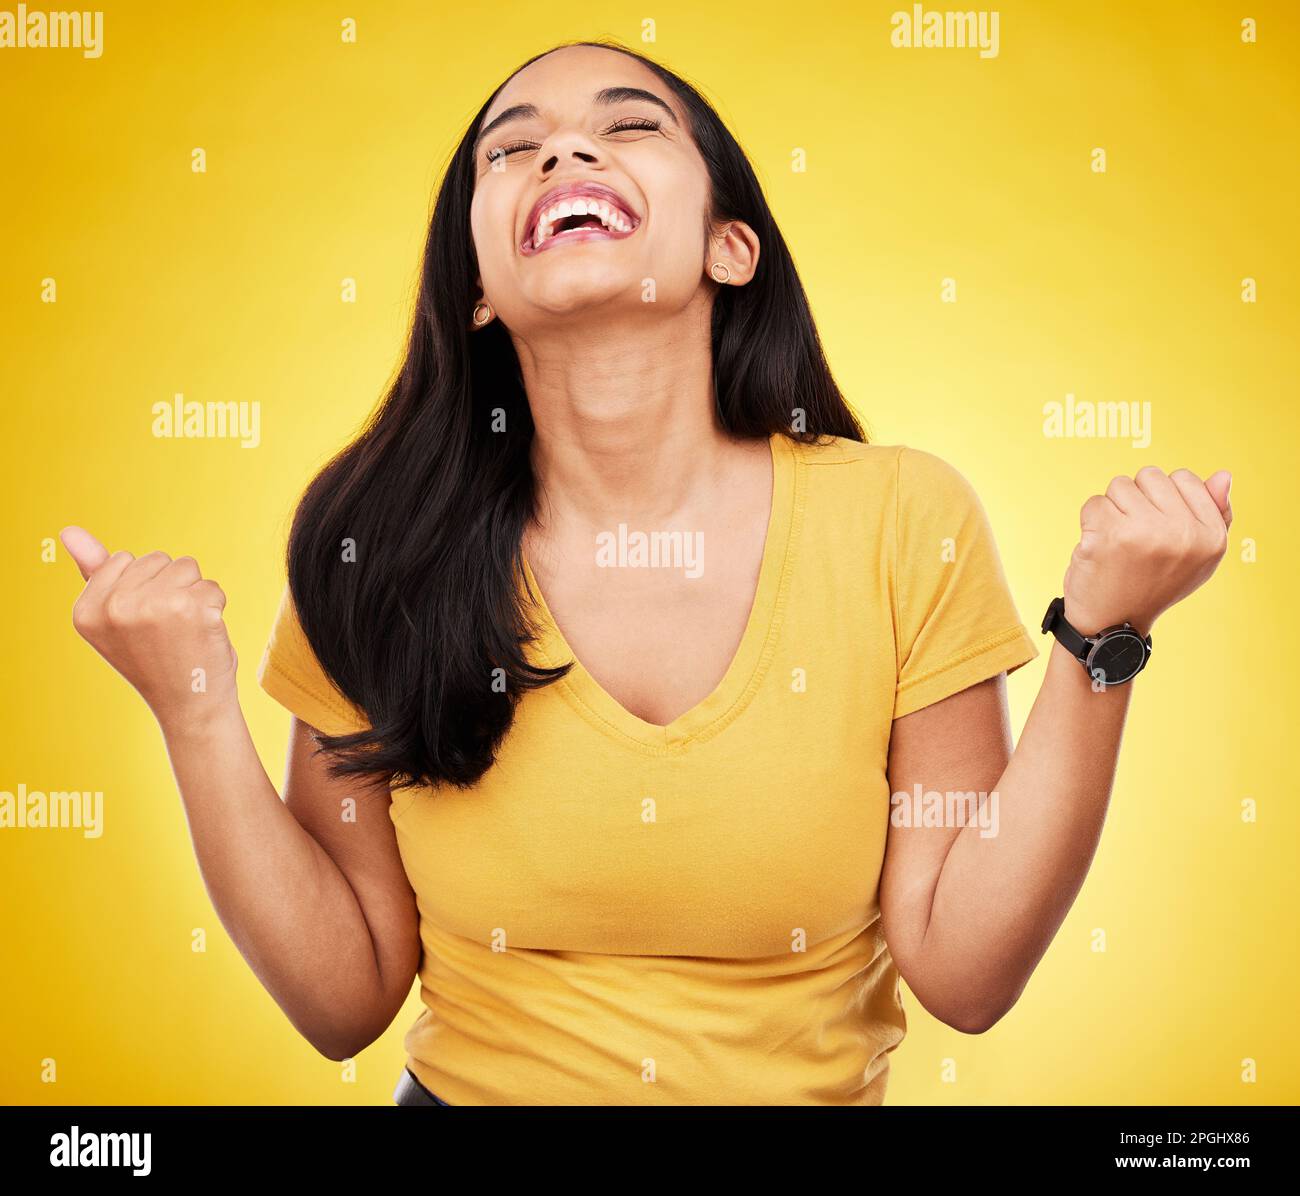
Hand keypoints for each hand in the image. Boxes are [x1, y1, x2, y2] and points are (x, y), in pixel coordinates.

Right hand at [60, 526, 237, 732]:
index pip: (125, 558)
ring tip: (184, 632)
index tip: (142, 624)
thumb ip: (93, 572)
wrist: (189, 704)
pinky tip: (204, 636)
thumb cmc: (155, 658)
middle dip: (169, 587)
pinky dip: (215, 607)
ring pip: (187, 567)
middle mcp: (115, 607)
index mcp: (86, 609)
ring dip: (193, 595)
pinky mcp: (192, 609)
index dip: (142, 587)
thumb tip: (68, 530)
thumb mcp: (114, 618)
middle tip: (166, 632)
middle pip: (158, 558)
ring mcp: (154, 607)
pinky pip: (211, 586)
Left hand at [1063, 467, 1232, 637]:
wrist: (1113, 625)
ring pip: (1119, 485)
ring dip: (1113, 509)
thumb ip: (1214, 514)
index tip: (1158, 532)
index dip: (1163, 499)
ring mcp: (1144, 533)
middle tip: (1136, 539)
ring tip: (1118, 543)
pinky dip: (1090, 522)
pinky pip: (1094, 503)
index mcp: (1211, 536)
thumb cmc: (1153, 583)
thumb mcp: (1196, 556)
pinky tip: (1099, 547)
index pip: (1183, 478)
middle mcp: (1182, 534)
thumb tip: (1223, 475)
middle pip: (1149, 475)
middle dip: (1137, 500)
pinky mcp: (1107, 536)